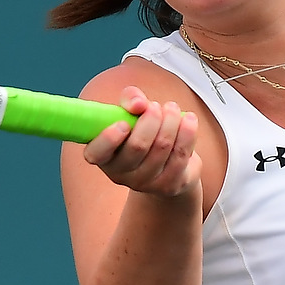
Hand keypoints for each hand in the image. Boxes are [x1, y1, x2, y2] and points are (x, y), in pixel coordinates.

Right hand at [82, 86, 200, 199]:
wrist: (167, 163)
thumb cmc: (142, 132)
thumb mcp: (130, 113)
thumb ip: (129, 99)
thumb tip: (139, 104)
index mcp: (103, 156)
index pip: (96, 153)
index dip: (108, 139)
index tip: (124, 123)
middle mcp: (120, 174)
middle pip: (137, 146)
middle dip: (151, 119)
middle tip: (156, 106)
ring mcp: (145, 183)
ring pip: (162, 146)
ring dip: (171, 120)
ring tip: (171, 108)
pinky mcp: (169, 185)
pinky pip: (180, 154)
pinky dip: (187, 132)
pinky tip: (189, 119)